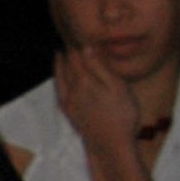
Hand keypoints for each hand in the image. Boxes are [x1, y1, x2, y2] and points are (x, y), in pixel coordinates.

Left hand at [56, 42, 144, 158]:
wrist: (111, 146)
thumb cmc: (121, 116)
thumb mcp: (117, 87)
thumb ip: (100, 67)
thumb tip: (86, 48)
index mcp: (85, 81)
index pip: (77, 57)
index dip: (76, 45)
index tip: (76, 33)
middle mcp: (73, 90)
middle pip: (67, 67)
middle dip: (67, 53)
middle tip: (66, 40)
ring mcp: (69, 103)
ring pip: (60, 79)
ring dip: (59, 66)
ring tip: (59, 55)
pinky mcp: (70, 114)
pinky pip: (59, 93)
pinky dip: (58, 83)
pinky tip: (59, 81)